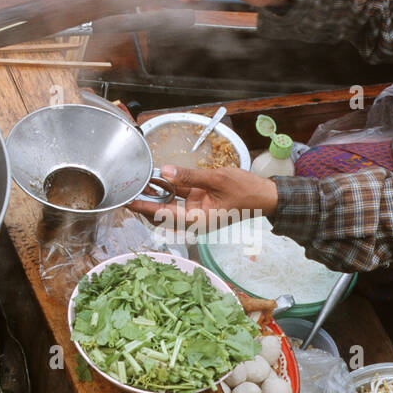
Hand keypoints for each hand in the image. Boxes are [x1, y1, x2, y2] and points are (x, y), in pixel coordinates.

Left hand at [129, 164, 279, 234]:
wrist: (264, 196)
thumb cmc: (245, 191)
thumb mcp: (216, 179)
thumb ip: (190, 176)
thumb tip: (165, 172)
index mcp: (198, 221)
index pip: (164, 215)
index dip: (145, 208)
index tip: (129, 201)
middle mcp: (194, 220)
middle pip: (162, 214)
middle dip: (146, 202)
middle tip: (128, 189)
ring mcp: (196, 212)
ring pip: (169, 204)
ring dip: (155, 194)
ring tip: (138, 182)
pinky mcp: (199, 203)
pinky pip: (179, 197)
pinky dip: (169, 188)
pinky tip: (157, 178)